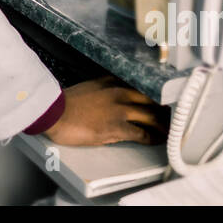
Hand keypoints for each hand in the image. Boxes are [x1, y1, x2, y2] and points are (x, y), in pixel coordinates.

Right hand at [45, 77, 167, 146]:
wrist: (54, 113)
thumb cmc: (64, 104)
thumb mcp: (87, 88)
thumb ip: (103, 90)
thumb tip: (114, 99)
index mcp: (110, 82)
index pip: (138, 86)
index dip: (150, 94)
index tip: (157, 99)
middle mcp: (118, 93)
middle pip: (149, 100)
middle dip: (161, 108)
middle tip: (168, 114)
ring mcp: (119, 110)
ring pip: (150, 116)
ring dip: (161, 124)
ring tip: (167, 130)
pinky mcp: (117, 127)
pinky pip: (142, 133)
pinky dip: (152, 138)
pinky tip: (156, 140)